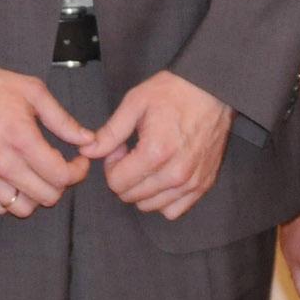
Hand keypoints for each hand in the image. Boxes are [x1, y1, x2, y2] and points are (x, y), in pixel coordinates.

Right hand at [0, 68, 91, 215]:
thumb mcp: (32, 92)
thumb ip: (62, 120)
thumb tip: (87, 140)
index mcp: (21, 138)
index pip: (60, 176)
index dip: (77, 172)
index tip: (78, 162)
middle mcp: (2, 162)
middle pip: (46, 196)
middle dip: (60, 184)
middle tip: (58, 168)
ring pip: (22, 208)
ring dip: (35, 196)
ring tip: (35, 176)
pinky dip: (10, 199)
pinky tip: (13, 180)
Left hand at [83, 71, 231, 218]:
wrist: (212, 89)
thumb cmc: (173, 92)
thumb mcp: (135, 104)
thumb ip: (110, 132)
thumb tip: (87, 151)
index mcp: (155, 153)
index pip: (117, 183)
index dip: (111, 166)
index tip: (120, 149)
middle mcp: (175, 173)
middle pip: (132, 196)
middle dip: (124, 176)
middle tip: (132, 153)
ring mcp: (192, 182)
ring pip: (151, 206)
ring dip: (142, 189)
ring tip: (148, 163)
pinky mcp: (204, 184)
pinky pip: (174, 210)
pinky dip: (163, 199)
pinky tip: (162, 177)